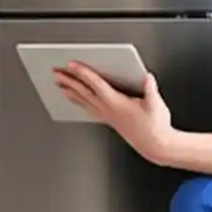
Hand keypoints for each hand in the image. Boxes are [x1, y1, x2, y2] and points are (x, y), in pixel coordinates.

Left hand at [53, 61, 173, 164]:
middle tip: (56, 72)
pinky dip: (78, 101)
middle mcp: (108, 110)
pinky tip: (74, 98)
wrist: (155, 146)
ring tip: (59, 84)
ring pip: (84, 101)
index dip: (84, 73)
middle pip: (84, 92)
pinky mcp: (108, 120)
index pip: (96, 85)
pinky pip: (88, 108)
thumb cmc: (156, 125)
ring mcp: (107, 116)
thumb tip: (147, 77)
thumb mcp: (156, 105)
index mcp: (117, 104)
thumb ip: (150, 89)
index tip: (71, 65)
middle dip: (69, 81)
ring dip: (70, 91)